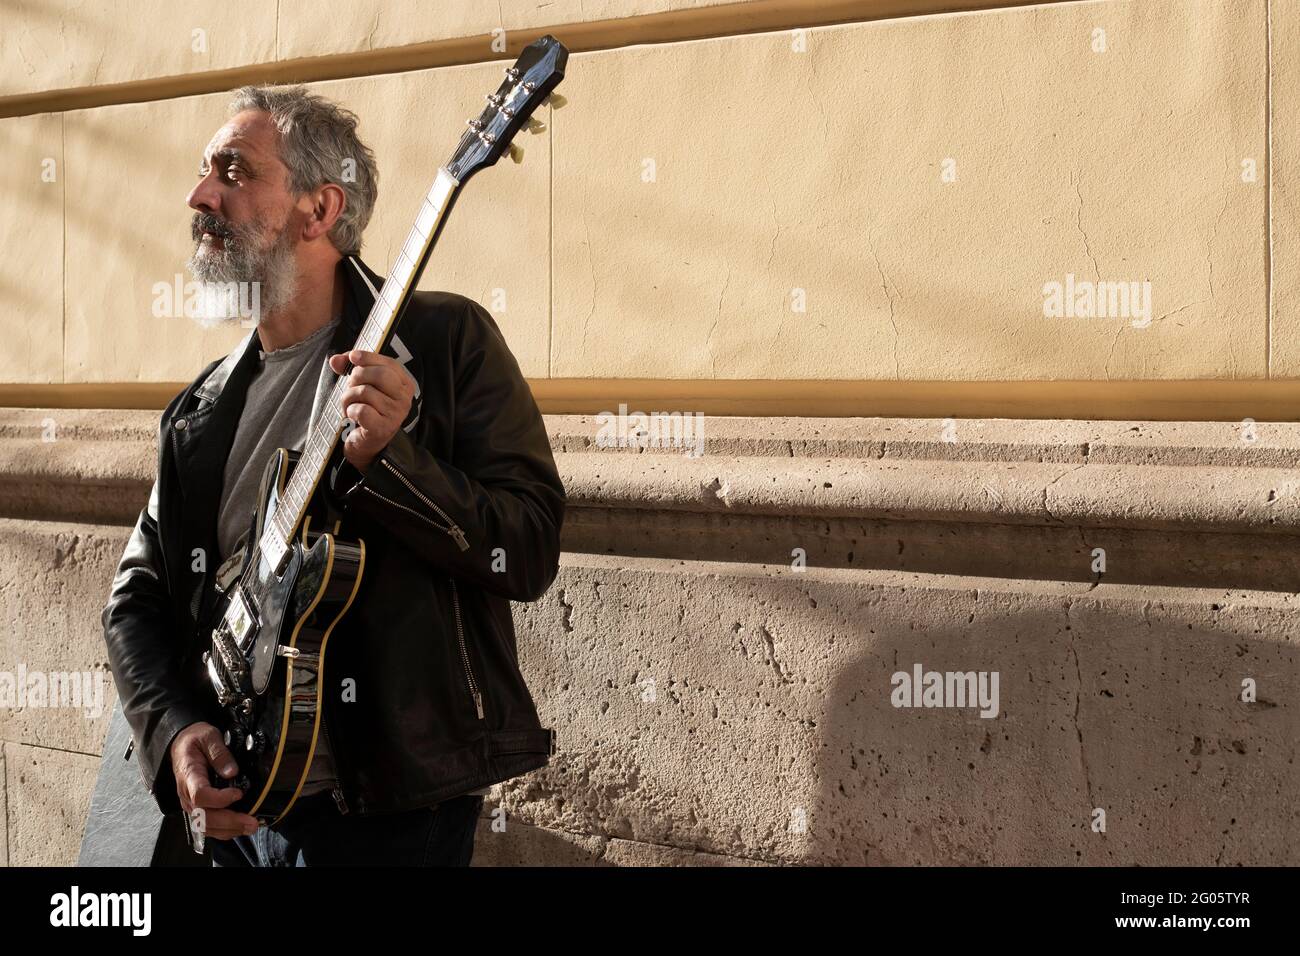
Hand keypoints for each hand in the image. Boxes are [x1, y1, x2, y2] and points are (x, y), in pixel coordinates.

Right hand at [170, 722, 258, 840]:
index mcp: (189, 775)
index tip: (238, 793)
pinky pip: (206, 826)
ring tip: (249, 826)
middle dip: (230, 822)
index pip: (200, 795)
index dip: (220, 799)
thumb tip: (232, 771)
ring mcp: (190, 803)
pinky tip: (239, 828)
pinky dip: (223, 831)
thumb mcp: (208, 737)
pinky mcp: (196, 808)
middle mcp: (187, 794)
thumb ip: (220, 753)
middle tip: (252, 822)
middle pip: (204, 816)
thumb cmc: (194, 741)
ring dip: (228, 830)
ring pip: (205, 826)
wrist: (182, 745)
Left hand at [328, 349, 414, 472]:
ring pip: (365, 392)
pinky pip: (361, 410)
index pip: (389, 364)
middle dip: (357, 377)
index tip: (353, 356)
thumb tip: (336, 360)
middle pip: (379, 375)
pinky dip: (350, 411)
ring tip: (351, 405)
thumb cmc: (366, 409)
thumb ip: (349, 368)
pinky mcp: (382, 428)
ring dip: (349, 397)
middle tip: (352, 387)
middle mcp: (404, 399)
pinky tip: (353, 416)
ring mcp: (395, 415)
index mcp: (404, 385)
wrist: (365, 442)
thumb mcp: (361, 384)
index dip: (369, 357)